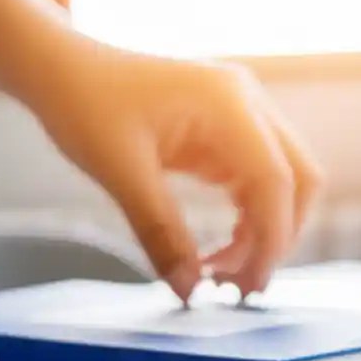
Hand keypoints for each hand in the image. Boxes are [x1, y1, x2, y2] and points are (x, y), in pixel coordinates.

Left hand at [32, 46, 323, 301]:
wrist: (62, 70)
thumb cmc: (84, 107)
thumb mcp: (119, 174)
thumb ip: (159, 233)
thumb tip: (190, 290)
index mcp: (227, 103)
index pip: (276, 180)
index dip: (271, 240)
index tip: (246, 287)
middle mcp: (246, 102)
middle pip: (298, 180)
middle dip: (277, 238)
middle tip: (238, 289)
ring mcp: (240, 113)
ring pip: (281, 183)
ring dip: (260, 233)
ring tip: (218, 276)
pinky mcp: (225, 129)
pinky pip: (254, 180)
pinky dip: (244, 219)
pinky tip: (215, 251)